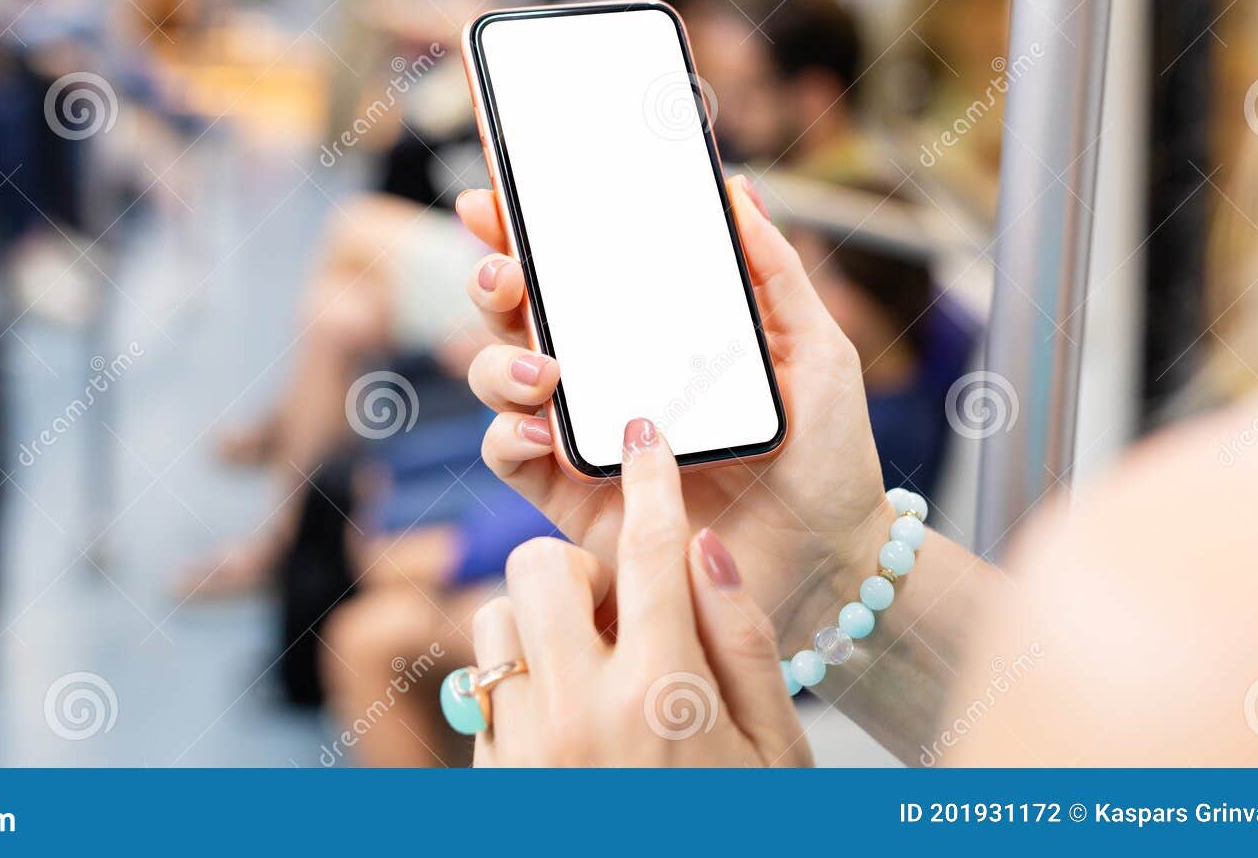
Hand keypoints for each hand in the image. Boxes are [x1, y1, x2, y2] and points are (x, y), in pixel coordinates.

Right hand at [456, 174, 890, 650]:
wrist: (828, 557)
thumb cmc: (825, 453)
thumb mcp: (815, 346)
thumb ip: (773, 270)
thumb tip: (736, 190)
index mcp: (649, 330)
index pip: (573, 267)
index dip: (523, 227)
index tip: (496, 194)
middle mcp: (602, 374)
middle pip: (517, 312)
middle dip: (493, 279)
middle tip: (507, 272)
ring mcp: (582, 432)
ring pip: (498, 378)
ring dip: (500, 361)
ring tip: (545, 371)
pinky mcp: (570, 495)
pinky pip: (507, 454)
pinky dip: (510, 433)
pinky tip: (547, 429)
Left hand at [471, 419, 809, 766]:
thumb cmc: (736, 836)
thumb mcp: (777, 748)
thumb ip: (744, 640)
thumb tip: (706, 545)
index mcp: (663, 693)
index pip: (649, 549)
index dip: (649, 480)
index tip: (643, 438)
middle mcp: (577, 712)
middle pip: (539, 562)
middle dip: (572, 564)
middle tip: (612, 604)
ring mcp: (521, 746)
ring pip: (496, 616)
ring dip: (539, 626)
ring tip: (588, 668)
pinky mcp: (486, 776)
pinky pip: (480, 687)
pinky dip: (520, 684)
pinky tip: (567, 720)